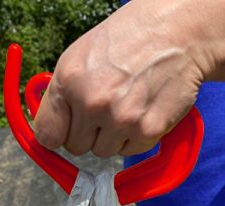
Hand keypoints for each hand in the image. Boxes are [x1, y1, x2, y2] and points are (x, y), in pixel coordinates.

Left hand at [33, 0, 224, 157]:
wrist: (178, 34)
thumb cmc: (127, 41)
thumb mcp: (80, 56)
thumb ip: (62, 94)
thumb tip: (51, 126)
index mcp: (69, 81)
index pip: (46, 135)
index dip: (56, 135)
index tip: (63, 133)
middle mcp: (93, 103)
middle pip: (76, 147)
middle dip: (87, 134)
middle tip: (104, 112)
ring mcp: (122, 119)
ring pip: (103, 151)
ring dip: (112, 137)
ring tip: (126, 108)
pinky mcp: (148, 131)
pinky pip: (129, 151)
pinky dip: (134, 137)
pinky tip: (142, 112)